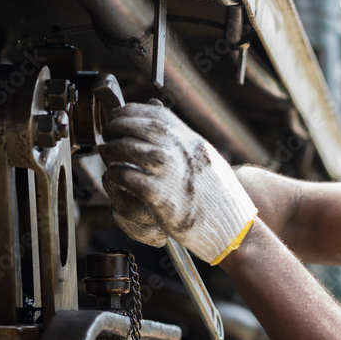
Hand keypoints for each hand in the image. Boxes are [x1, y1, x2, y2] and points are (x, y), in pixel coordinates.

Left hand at [98, 102, 256, 263]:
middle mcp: (181, 150)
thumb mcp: (204, 157)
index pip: (154, 113)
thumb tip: (158, 113)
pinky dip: (116, 173)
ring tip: (108, 155)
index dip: (129, 113)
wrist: (233, 226)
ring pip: (128, 148)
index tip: (117, 118)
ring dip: (112, 149)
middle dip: (116, 128)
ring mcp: (171, 172)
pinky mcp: (161, 196)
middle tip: (107, 135)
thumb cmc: (218, 196)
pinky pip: (127, 177)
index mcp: (191, 139)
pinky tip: (114, 176)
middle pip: (138, 126)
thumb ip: (182, 138)